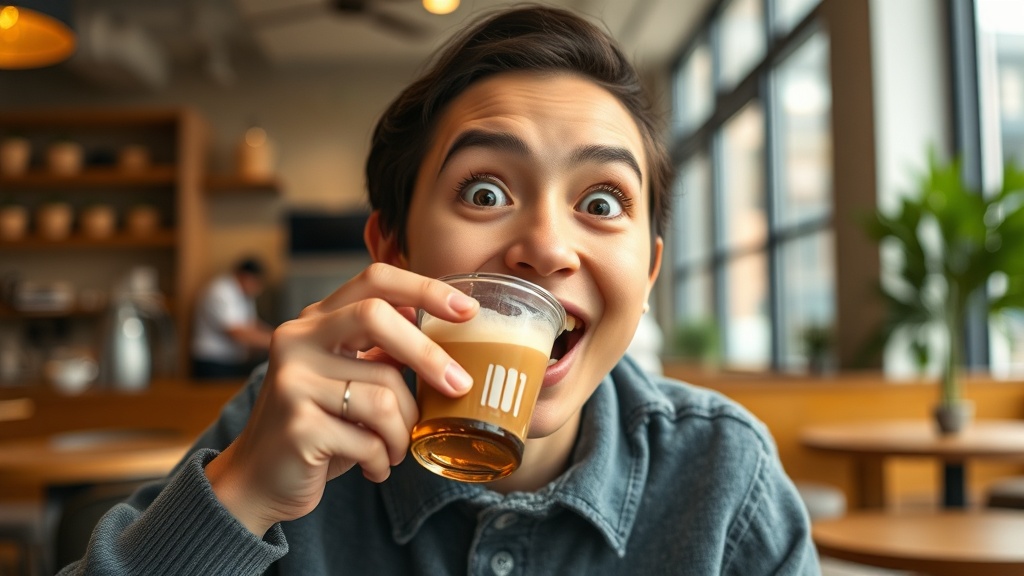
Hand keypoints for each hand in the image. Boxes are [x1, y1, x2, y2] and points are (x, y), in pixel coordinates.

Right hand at [204, 263, 477, 535]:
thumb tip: (446, 333)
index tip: (467, 311)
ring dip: (404, 431)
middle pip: (377, 319)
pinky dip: (383, 459)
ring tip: (398, 448)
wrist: (258, 480)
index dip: (425, 288)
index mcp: (315, 321)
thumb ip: (383, 352)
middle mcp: (297, 340)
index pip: (374, 281)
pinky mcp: (298, 426)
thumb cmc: (319, 425)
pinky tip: (376, 467)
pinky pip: (370, 439)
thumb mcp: (349, 378)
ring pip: (384, 394)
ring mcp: (293, 381)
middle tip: (460, 386)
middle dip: (428, 355)